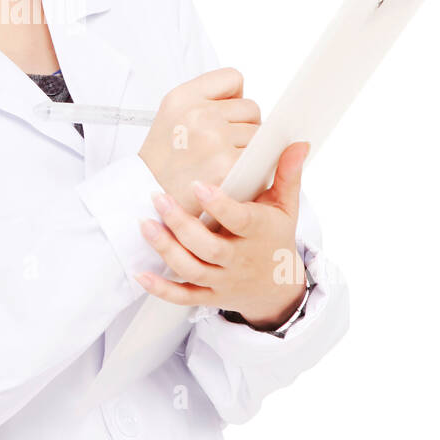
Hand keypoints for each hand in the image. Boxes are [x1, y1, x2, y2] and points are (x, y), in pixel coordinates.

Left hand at [135, 142, 310, 328]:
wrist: (277, 289)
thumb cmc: (276, 238)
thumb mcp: (286, 207)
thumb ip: (287, 175)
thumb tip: (299, 143)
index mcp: (258, 234)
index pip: (239, 220)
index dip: (219, 206)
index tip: (198, 185)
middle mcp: (239, 259)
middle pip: (209, 248)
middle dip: (182, 225)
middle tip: (158, 198)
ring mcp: (222, 280)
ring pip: (192, 270)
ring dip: (166, 250)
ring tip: (145, 224)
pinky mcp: (208, 295)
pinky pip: (183, 296)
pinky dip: (161, 288)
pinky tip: (140, 274)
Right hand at [138, 67, 260, 216]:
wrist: (147, 195)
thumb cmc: (163, 160)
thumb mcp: (172, 114)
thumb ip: (206, 99)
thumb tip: (244, 99)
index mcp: (183, 97)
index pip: (233, 78)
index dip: (232, 98)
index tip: (222, 116)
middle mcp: (199, 114)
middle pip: (250, 107)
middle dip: (242, 126)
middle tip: (219, 146)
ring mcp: (215, 139)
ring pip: (258, 134)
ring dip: (247, 148)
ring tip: (221, 162)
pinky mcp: (228, 165)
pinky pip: (260, 157)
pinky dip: (251, 168)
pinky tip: (231, 174)